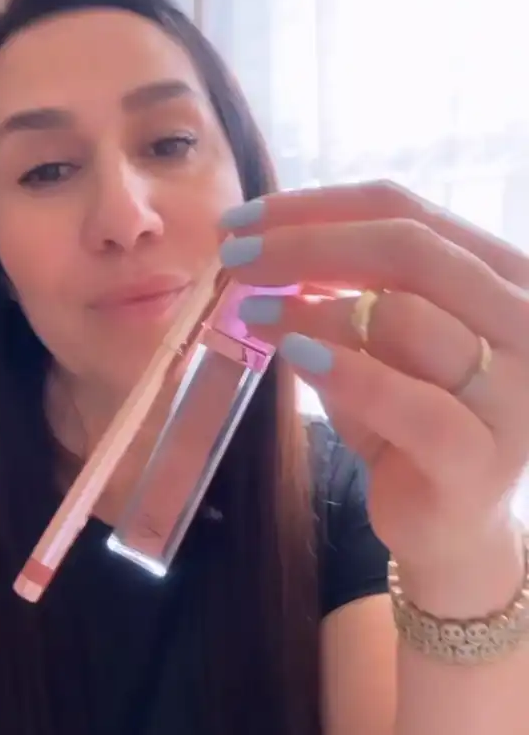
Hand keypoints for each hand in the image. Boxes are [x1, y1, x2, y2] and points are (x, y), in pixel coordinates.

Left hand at [219, 182, 528, 602]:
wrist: (453, 528)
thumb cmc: (411, 419)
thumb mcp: (379, 338)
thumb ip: (344, 285)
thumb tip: (262, 240)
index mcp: (504, 275)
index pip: (407, 211)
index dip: (317, 207)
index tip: (243, 216)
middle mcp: (525, 321)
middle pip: (409, 248)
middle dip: (306, 244)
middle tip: (236, 257)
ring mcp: (515, 392)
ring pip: (405, 316)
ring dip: (311, 307)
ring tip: (252, 310)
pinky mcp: (480, 458)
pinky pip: (406, 402)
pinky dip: (343, 371)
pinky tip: (292, 354)